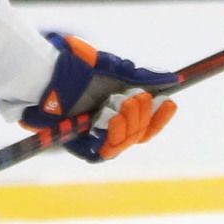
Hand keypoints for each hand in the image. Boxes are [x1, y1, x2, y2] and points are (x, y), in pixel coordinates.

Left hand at [20, 32, 178, 162]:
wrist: (49, 73)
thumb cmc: (78, 69)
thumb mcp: (116, 70)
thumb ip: (143, 78)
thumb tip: (175, 79)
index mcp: (119, 111)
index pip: (147, 124)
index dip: (160, 117)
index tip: (169, 102)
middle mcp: (107, 127)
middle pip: (138, 135)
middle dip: (142, 116)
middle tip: (136, 97)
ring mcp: (93, 137)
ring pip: (124, 145)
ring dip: (129, 125)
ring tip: (122, 105)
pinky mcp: (78, 145)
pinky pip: (100, 155)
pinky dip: (112, 140)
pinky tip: (113, 121)